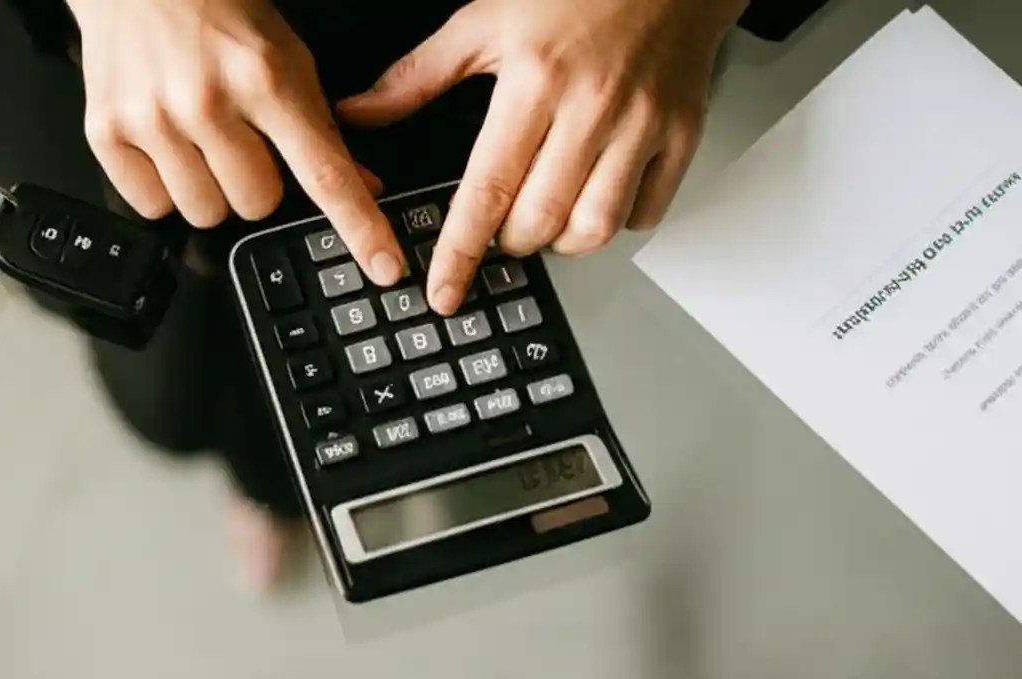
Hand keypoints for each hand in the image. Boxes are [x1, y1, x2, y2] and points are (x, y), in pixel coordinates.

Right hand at [68, 0, 403, 284]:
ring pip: (205, 214)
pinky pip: (151, 207)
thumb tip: (361, 187)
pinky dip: (161, 186)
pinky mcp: (105, 131)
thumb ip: (321, 127)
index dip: (360, 226)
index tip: (383, 267)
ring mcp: (152, 119)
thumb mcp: (287, 57)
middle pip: (258, 206)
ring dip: (209, 188)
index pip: (324, 172)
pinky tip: (164, 143)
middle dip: (257, 182)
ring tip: (200, 139)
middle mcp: (206, 102)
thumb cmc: (217, 11)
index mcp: (265, 79)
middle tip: (242, 140)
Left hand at [338, 0, 747, 312]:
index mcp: (535, 83)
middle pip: (541, 220)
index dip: (460, 252)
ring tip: (546, 219)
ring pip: (596, 227)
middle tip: (501, 229)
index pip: (487, 190)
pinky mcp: (680, 136)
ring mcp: (641, 126)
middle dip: (510, 242)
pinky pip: (645, 212)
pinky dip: (616, 224)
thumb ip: (418, 77)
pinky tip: (595, 200)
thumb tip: (359, 113)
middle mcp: (591, 110)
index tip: (444, 291)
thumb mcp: (485, 22)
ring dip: (561, 242)